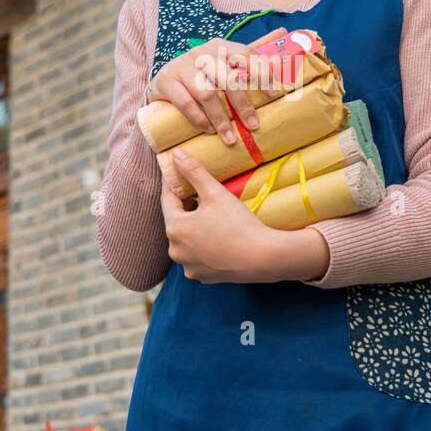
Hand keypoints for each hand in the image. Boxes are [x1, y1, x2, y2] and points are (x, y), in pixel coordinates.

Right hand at [146, 27, 287, 146]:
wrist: (164, 80)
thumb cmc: (201, 74)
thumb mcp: (223, 62)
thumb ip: (249, 54)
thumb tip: (283, 32)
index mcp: (220, 45)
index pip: (245, 54)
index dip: (261, 72)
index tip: (273, 94)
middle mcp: (201, 52)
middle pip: (228, 79)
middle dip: (243, 105)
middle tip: (254, 125)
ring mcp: (182, 65)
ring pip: (208, 93)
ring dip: (221, 119)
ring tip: (230, 138)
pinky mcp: (166, 81)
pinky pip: (186, 102)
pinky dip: (200, 119)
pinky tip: (209, 130)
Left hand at [159, 147, 283, 283]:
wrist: (263, 258)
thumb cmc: (238, 223)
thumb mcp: (215, 193)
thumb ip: (194, 171)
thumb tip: (175, 153)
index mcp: (175, 228)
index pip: (168, 200)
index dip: (173, 184)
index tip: (177, 173)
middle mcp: (175, 250)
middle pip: (177, 221)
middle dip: (185, 208)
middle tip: (198, 194)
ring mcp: (188, 266)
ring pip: (186, 241)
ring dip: (194, 229)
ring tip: (209, 217)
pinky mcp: (202, 277)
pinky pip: (197, 257)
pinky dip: (203, 247)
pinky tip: (216, 239)